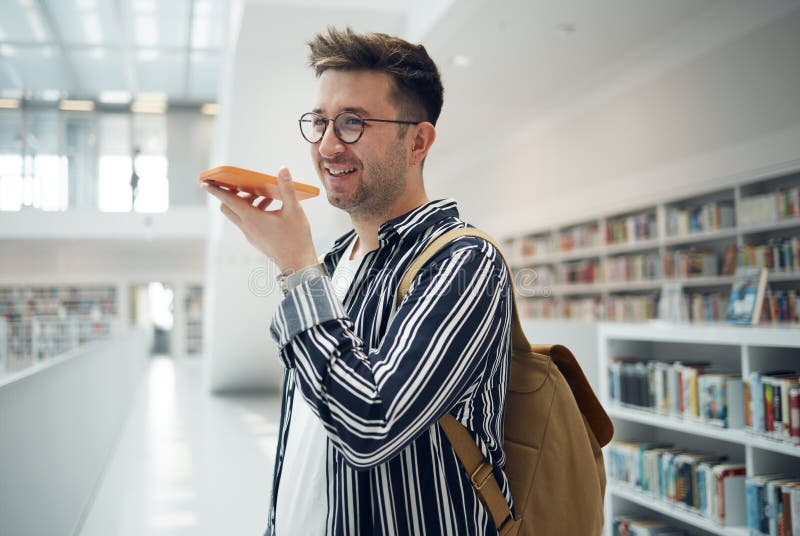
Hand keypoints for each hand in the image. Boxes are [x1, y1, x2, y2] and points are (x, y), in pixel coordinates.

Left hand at [201, 166, 318, 272]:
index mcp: (252, 219)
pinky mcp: (255, 239)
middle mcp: (247, 227)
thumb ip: (287, 188)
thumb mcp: (294, 210)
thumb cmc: (296, 238)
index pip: (228, 201)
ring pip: (238, 215)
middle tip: (244, 186)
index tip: (205, 183)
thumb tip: (283, 170)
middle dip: (231, 194)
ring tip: (264, 196)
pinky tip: (270, 208)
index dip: (216, 191)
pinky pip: (246, 222)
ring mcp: (250, 235)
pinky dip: (252, 212)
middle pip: (227, 208)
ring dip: (245, 203)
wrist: (297, 263)